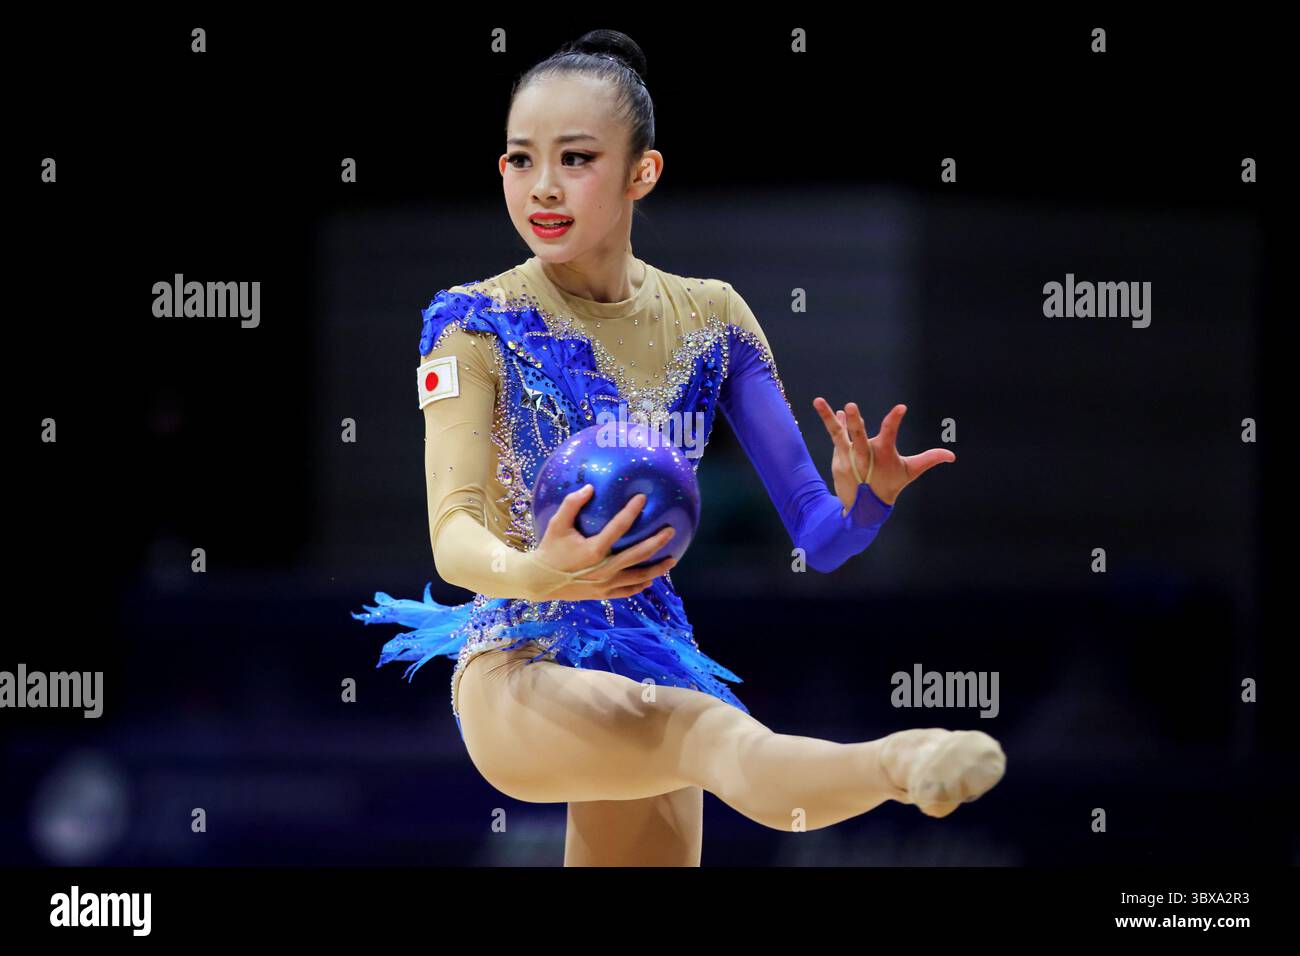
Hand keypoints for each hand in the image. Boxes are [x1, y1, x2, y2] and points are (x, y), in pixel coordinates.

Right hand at [533, 485, 676, 600]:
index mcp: (593, 550)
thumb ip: (572, 504)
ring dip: (657, 568)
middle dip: (657, 542)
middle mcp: (603, 569)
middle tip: (670, 531)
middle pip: (637, 555)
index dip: (631, 511)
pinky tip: (651, 579)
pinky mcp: (603, 594)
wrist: (540, 581)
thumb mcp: (557, 524)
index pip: (618, 527)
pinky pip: (627, 591)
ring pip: (638, 577)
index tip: (643, 498)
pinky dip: (640, 585)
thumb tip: (590, 487)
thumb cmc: (550, 549)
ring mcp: (605, 584)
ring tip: (672, 558)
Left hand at [812, 399, 954, 509]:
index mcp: (884, 455)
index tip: (901, 408)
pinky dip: (837, 424)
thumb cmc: (890, 485)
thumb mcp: (910, 472)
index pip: (890, 434)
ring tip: (818, 400)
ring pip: (838, 434)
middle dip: (855, 422)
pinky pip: (837, 438)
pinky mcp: (838, 459)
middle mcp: (864, 456)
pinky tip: (836, 412)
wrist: (864, 508)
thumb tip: (952, 456)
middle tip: (851, 406)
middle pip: (859, 436)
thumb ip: (929, 460)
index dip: (894, 420)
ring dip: (829, 418)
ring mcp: (848, 457)